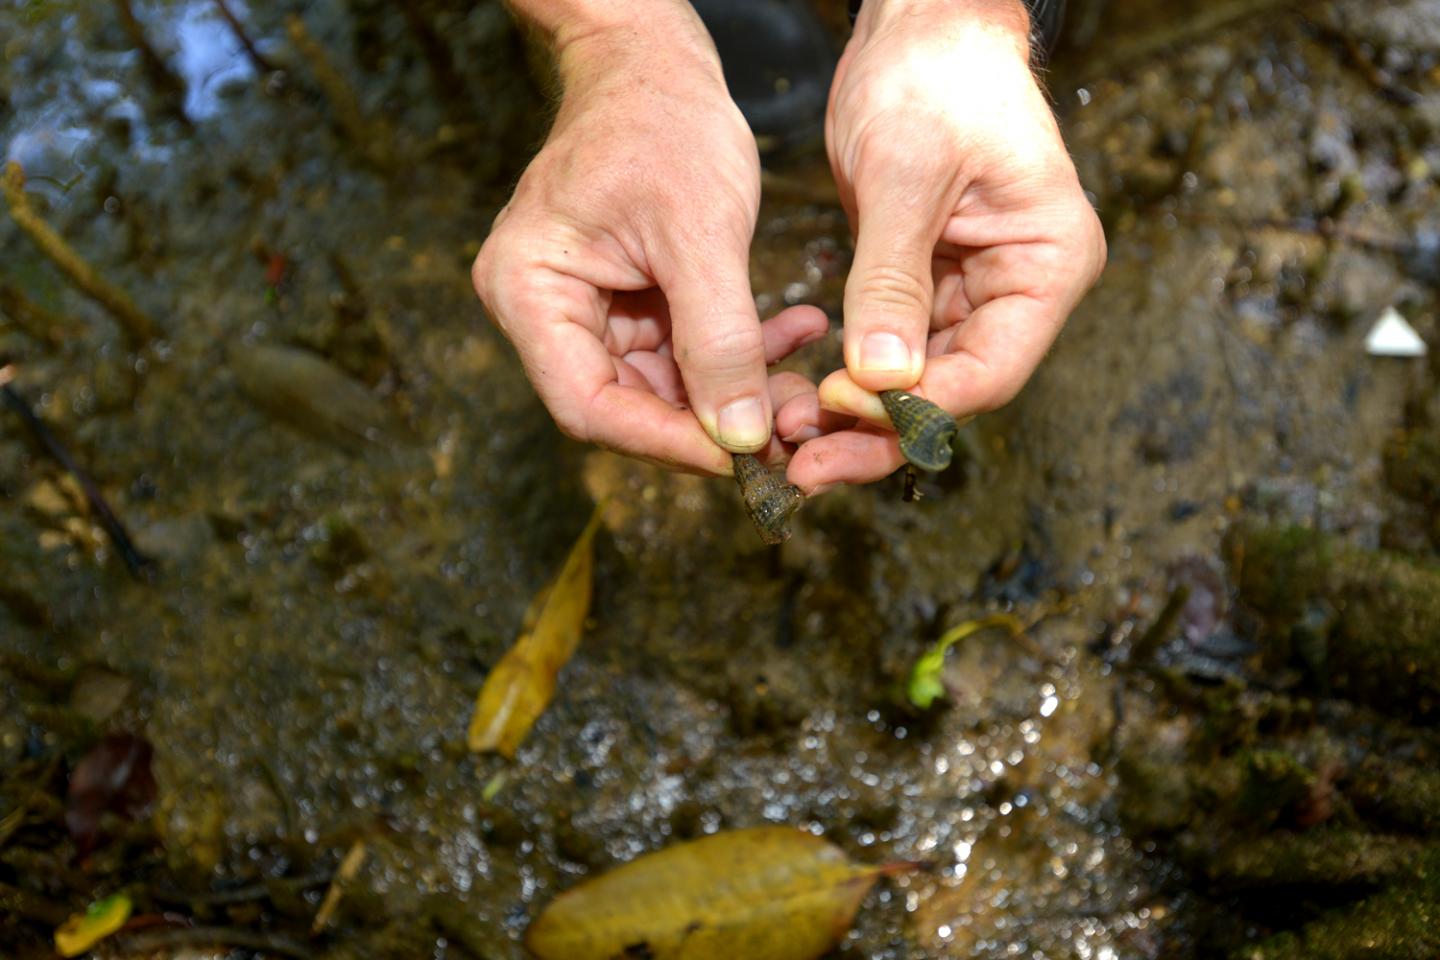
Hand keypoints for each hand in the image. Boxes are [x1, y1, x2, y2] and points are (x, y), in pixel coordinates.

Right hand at [472, 7, 825, 474]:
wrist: (656, 62)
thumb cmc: (662, 121)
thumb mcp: (699, 232)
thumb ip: (719, 339)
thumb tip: (742, 439)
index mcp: (529, 291)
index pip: (590, 405)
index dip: (668, 442)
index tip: (745, 457)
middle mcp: (543, 310)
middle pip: (624, 405)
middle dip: (713, 422)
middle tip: (794, 428)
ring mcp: (584, 308)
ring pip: (663, 386)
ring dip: (737, 390)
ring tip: (807, 386)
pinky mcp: (625, 301)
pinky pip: (682, 349)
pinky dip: (738, 349)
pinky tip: (794, 336)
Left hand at [776, 0, 1105, 491]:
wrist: (919, 26)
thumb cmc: (932, 77)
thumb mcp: (908, 176)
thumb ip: (893, 280)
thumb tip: (883, 379)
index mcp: (1048, 264)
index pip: (988, 369)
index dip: (915, 404)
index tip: (842, 406)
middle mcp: (1021, 289)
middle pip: (954, 391)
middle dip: (880, 429)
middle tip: (807, 467)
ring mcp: (975, 291)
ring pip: (919, 382)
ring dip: (859, 414)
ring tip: (794, 443)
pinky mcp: (927, 284)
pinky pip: (894, 352)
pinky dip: (853, 378)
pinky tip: (806, 400)